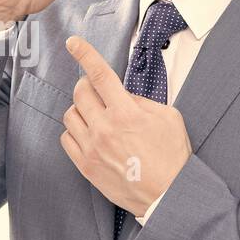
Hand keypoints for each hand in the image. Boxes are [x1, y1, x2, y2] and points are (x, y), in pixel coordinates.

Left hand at [59, 35, 192, 216]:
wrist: (169, 196)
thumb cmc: (172, 158)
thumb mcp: (168, 118)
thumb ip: (142, 101)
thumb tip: (123, 94)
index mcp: (126, 113)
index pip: (99, 75)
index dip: (85, 54)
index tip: (73, 42)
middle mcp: (105, 128)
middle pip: (80, 92)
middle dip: (88, 86)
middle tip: (99, 92)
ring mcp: (92, 148)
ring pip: (70, 115)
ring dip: (81, 110)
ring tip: (97, 117)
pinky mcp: (86, 166)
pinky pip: (66, 138)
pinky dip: (75, 132)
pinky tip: (90, 134)